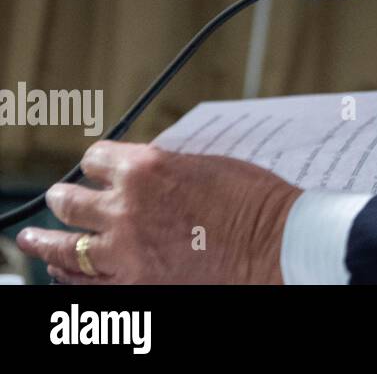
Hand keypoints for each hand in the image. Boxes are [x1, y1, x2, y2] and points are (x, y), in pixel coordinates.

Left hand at [16, 141, 302, 283]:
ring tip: (35, 237)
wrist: (275, 243)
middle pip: (71, 201)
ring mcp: (124, 251)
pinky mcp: (134, 284)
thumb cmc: (255, 201)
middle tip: (59, 197)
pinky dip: (68, 277)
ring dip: (46, 240)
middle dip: (63, 197)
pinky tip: (61, 274)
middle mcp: (125, 207)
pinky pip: (84, 283)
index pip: (97, 158)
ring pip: (64, 246)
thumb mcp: (209, 164)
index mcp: (146, 168)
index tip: (96, 165)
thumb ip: (169, 167)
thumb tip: (149, 172)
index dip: (96, 161)